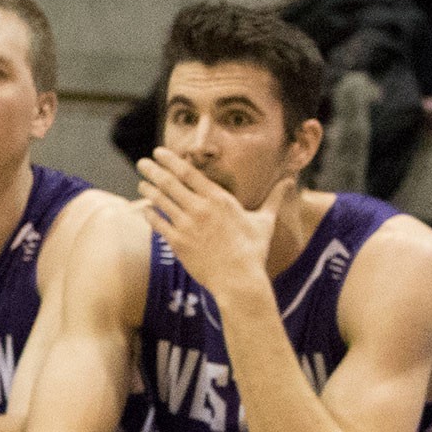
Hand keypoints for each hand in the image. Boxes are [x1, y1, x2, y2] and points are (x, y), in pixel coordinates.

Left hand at [136, 148, 288, 299]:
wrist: (239, 280)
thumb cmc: (253, 251)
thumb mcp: (264, 221)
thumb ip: (273, 198)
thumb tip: (290, 180)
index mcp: (219, 200)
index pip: (189, 173)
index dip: (171, 160)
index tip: (159, 152)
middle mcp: (200, 209)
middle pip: (170, 183)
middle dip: (153, 170)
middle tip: (142, 162)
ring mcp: (187, 225)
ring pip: (161, 201)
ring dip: (148, 190)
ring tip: (142, 182)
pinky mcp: (177, 242)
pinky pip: (158, 223)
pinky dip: (149, 214)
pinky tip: (144, 208)